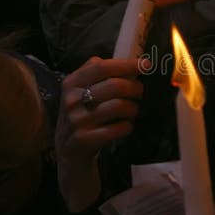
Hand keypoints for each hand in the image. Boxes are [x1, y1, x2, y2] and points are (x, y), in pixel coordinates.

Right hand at [55, 56, 142, 210]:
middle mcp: (71, 101)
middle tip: (140, 93)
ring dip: (133, 108)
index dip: (126, 64)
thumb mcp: (80, 93)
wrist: (68, 154)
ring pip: (118, 107)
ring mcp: (77, 122)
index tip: (146, 65)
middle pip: (114, 86)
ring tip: (132, 111)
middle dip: (135, 88)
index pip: (101, 67)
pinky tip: (125, 126)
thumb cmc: (82, 117)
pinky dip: (127, 126)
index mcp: (71, 83)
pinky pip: (118, 128)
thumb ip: (97, 74)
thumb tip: (131, 60)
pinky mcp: (84, 140)